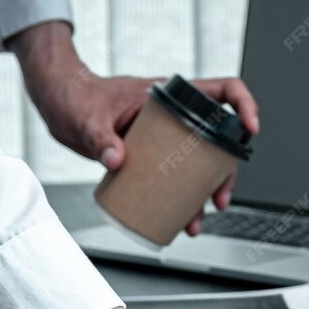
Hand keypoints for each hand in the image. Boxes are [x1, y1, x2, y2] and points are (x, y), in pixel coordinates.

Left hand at [8, 21, 258, 233]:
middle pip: (219, 141)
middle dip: (226, 173)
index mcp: (170, 97)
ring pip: (200, 165)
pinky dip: (181, 198)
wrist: (58, 103)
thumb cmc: (76, 96)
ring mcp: (166, 137)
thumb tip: (117, 160)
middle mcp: (175, 117)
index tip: (250, 127)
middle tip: (220, 197)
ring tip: (197, 218)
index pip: (224, 90)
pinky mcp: (153, 155)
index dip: (245, 106)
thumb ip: (102, 138)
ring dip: (204, 193)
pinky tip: (178, 216)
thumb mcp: (88, 117)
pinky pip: (176, 176)